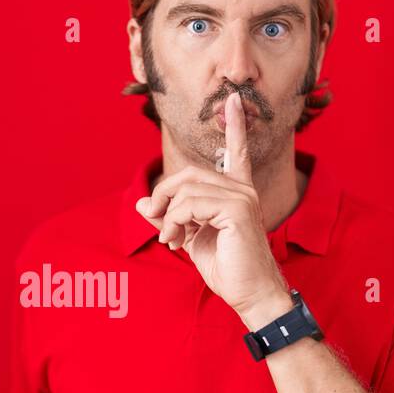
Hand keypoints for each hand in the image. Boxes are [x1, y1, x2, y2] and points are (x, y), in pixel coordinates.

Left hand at [135, 91, 290, 320]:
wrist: (250, 294)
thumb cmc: (226, 268)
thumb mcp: (190, 239)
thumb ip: (168, 218)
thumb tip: (143, 203)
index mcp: (237, 192)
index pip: (236, 153)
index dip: (235, 126)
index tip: (233, 98)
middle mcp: (242, 189)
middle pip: (188, 175)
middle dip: (164, 196)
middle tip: (157, 222)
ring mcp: (242, 197)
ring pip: (186, 191)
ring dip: (168, 217)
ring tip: (171, 240)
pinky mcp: (238, 209)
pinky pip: (190, 204)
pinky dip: (175, 223)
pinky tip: (178, 241)